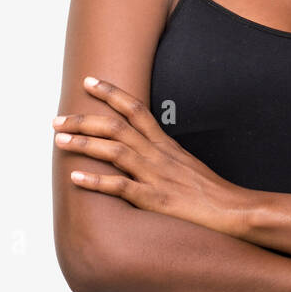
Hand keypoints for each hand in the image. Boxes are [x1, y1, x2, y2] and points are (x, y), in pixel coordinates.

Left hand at [53, 76, 250, 234]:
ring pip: (114, 151)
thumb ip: (162, 155)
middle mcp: (157, 154)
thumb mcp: (185, 163)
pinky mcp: (154, 199)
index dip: (111, 92)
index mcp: (165, 143)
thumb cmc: (209, 191)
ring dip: (84, 143)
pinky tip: (76, 177)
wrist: (232, 210)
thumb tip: (141, 150)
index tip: (88, 82)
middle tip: (57, 118)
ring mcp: (155, 175)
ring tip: (60, 139)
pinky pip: (121, 187)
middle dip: (84, 119)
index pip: (135, 108)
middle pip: (116, 126)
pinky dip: (96, 181)